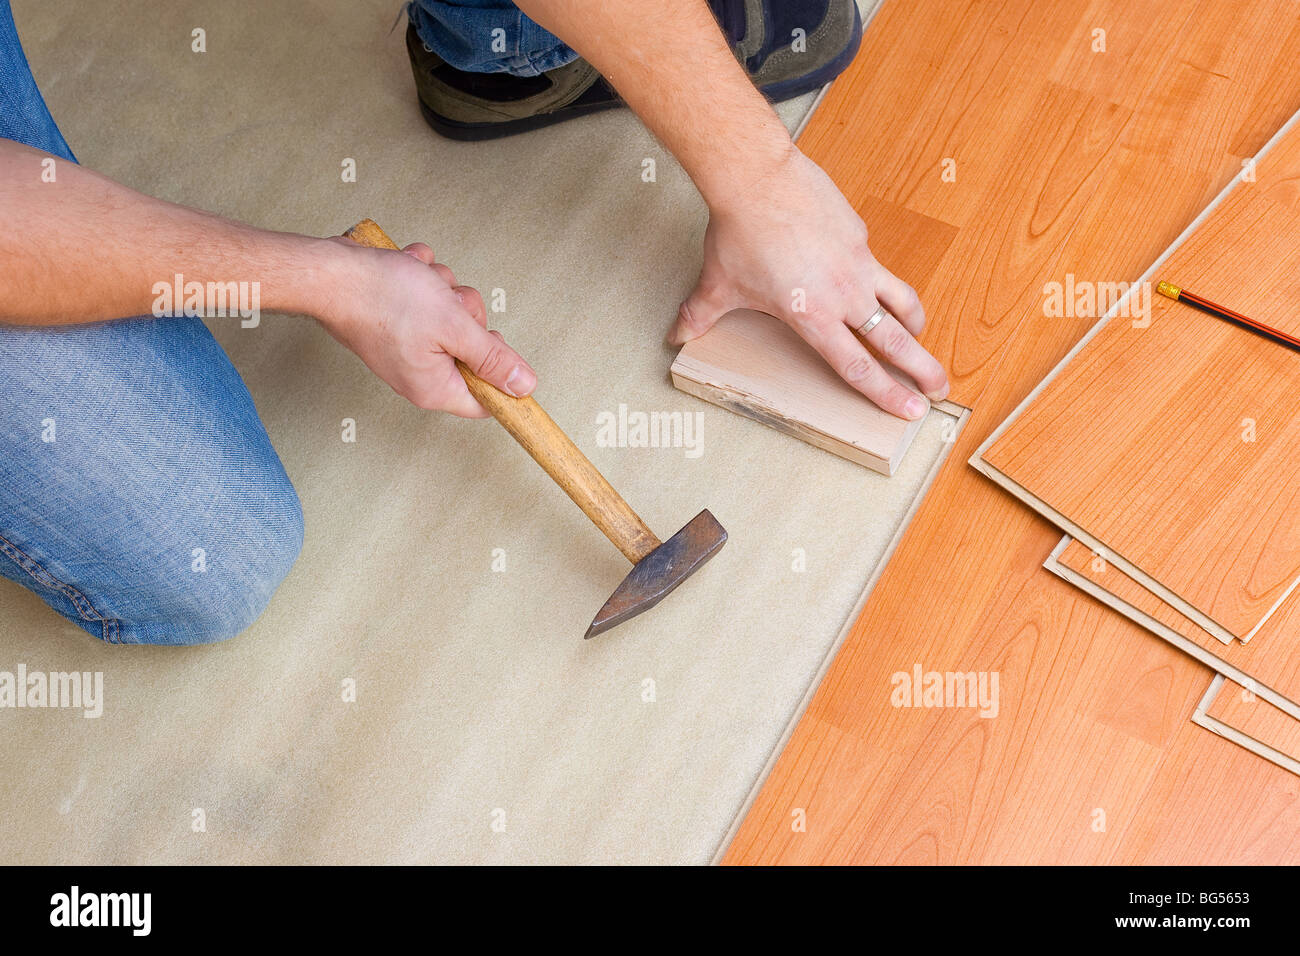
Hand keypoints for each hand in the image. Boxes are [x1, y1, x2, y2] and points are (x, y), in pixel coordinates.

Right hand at [316, 238, 536, 417]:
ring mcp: (408, 346)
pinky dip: (423, 280)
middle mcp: (420, 372)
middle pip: (472, 350)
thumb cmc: (384, 298)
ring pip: (453, 317)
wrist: (330, 271)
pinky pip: (430, 299)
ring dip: (445, 291)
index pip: (484, 400)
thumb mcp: (454, 327)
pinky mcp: (398, 321)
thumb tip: (523, 387)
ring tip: (421, 282)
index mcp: (433, 387)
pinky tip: (408, 272)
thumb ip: (492, 358)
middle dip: (467, 315)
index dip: (499, 372)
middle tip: (449, 304)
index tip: (495, 344)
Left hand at [668, 148, 948, 419]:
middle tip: (939, 389)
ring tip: (920, 337)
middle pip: (894, 341)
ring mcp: (857, 263)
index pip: (856, 367)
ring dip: (915, 325)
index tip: (909, 410)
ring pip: (901, 301)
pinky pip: (878, 265)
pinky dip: (881, 281)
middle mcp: (843, 294)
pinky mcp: (859, 235)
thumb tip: (676, 333)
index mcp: (813, 317)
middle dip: (920, 368)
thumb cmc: (737, 233)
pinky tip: (871, 280)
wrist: (757, 177)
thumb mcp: (716, 284)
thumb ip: (698, 315)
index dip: (885, 393)